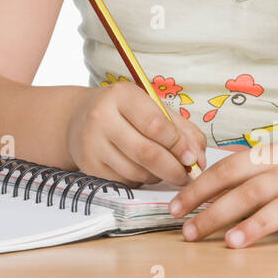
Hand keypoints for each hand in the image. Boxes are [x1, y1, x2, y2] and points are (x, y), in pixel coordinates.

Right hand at [67, 81, 207, 187]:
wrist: (78, 119)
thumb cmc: (125, 112)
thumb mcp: (152, 108)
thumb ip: (182, 130)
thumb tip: (199, 160)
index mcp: (122, 96)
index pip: (155, 124)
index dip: (178, 145)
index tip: (193, 158)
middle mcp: (102, 117)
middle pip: (147, 153)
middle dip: (174, 169)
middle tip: (187, 176)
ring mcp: (92, 144)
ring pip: (137, 172)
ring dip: (158, 176)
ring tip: (163, 168)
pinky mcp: (89, 166)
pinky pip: (126, 182)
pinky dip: (141, 180)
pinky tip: (142, 169)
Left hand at [168, 125, 277, 247]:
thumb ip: (249, 170)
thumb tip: (204, 186)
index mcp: (274, 156)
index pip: (230, 169)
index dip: (201, 188)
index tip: (175, 208)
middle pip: (252, 189)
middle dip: (218, 212)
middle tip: (190, 233)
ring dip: (260, 223)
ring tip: (235, 242)